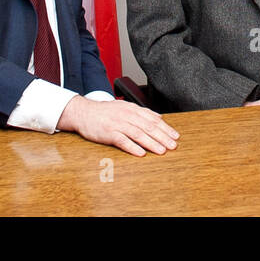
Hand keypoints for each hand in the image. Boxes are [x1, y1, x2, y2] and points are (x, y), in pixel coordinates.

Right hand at [56, 96, 179, 155]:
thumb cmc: (105, 112)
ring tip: (162, 151)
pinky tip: (141, 153)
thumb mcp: (125, 107)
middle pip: (148, 127)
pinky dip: (133, 147)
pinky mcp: (108, 133)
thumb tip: (159, 117)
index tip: (175, 136)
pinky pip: (123, 141)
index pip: (153, 119)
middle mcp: (127, 115)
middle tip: (173, 145)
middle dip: (163, 137)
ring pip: (138, 134)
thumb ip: (142, 112)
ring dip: (152, 143)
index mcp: (132, 109)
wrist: (84, 112)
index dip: (165, 128)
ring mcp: (117, 124)